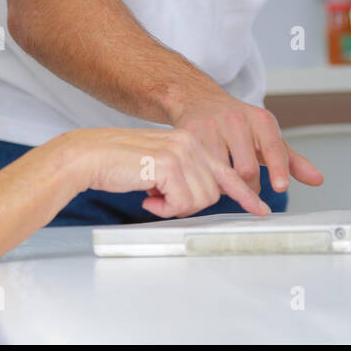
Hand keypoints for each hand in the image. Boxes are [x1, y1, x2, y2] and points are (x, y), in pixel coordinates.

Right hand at [67, 127, 273, 217]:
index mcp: (191, 141)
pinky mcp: (169, 164)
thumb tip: (200, 198)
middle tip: (160, 199)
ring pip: (199, 200)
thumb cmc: (119, 164)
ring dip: (174, 207)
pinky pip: (181, 203)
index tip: (261, 209)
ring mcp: (182, 152)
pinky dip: (164, 208)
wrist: (89, 156)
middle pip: (212, 193)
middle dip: (188, 205)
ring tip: (151, 194)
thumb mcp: (160, 167)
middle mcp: (191, 143)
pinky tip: (146, 196)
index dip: (245, 195)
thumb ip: (183, 177)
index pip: (226, 172)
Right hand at [167, 91, 322, 195]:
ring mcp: (212, 126)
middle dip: (250, 188)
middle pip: (247, 168)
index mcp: (260, 119)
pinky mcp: (190, 135)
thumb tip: (317, 180)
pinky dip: (209, 180)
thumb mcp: (266, 136)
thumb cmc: (237, 123)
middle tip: (250, 190)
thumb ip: (291, 160)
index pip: (273, 147)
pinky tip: (211, 174)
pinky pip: (202, 170)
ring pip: (223, 172)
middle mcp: (237, 120)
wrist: (198, 99)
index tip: (281, 186)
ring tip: (229, 181)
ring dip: (228, 186)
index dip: (278, 169)